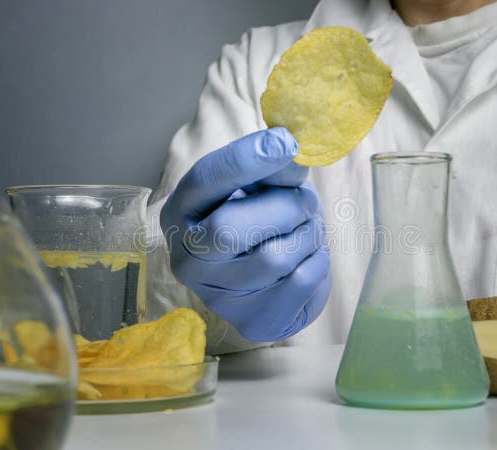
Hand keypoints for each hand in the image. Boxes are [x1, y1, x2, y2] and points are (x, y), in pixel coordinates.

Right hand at [161, 128, 330, 341]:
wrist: (269, 279)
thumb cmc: (258, 219)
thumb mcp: (254, 185)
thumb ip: (267, 168)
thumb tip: (290, 157)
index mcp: (180, 214)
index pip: (205, 181)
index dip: (246, 160)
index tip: (286, 143)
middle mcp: (187, 261)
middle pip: (230, 230)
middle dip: (282, 207)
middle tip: (305, 201)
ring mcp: (218, 297)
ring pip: (274, 258)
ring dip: (306, 233)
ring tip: (307, 228)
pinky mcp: (255, 321)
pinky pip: (301, 282)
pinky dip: (317, 259)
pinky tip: (309, 254)